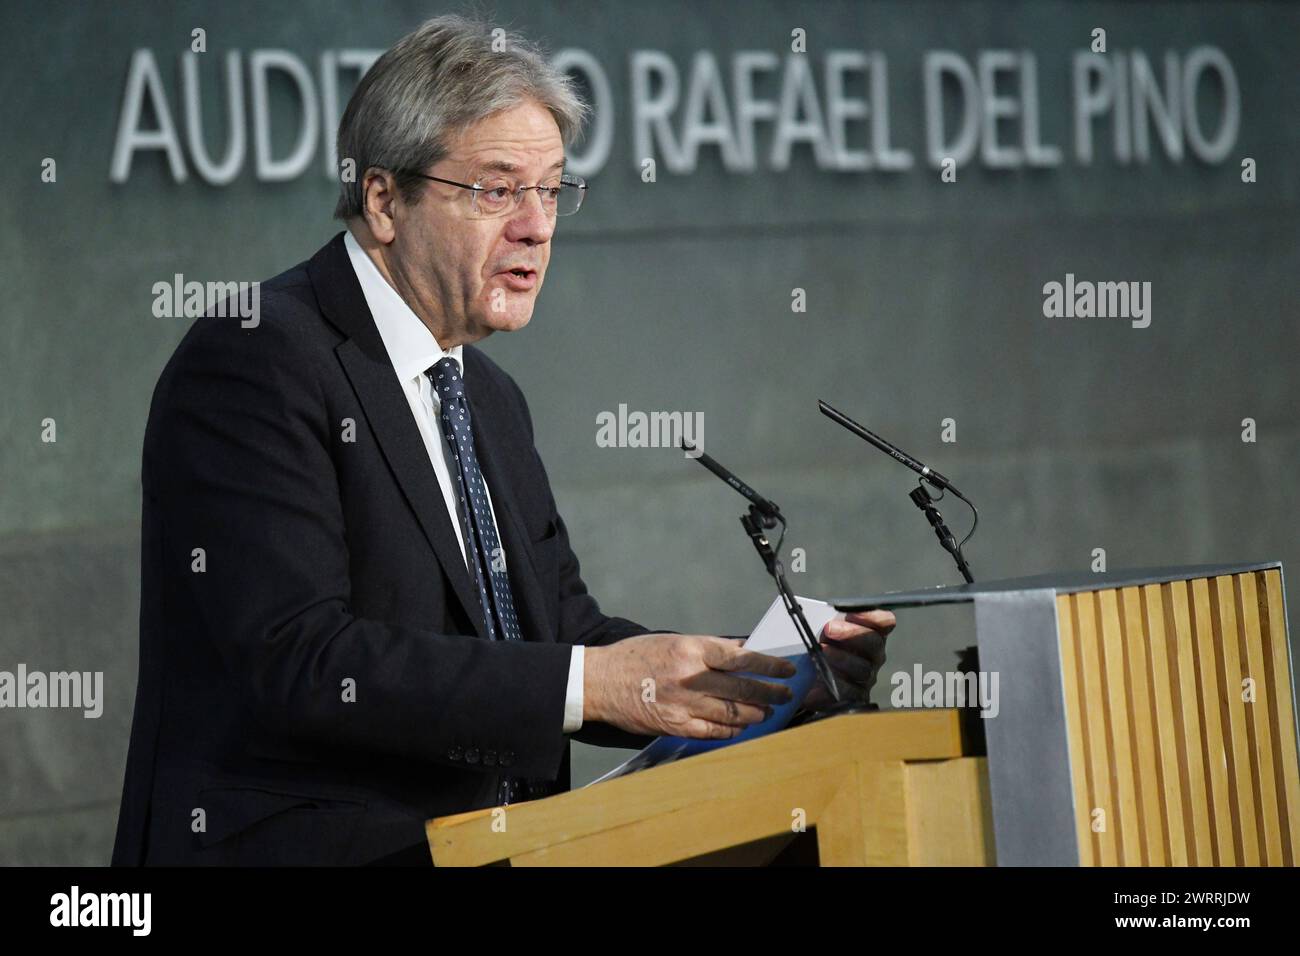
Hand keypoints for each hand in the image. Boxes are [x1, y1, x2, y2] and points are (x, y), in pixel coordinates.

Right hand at [584, 634, 796, 738]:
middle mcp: (689, 676)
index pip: (741, 658)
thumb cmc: (634, 657)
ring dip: (754, 713)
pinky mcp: (674, 725)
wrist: (599, 681)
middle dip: (769, 692)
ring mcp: (682, 704)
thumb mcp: (672, 640)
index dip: (769, 665)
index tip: (785, 669)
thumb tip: (741, 650)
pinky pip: (712, 731)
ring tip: (766, 711)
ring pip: (731, 712)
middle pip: (742, 687)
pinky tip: (741, 727)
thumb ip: (708, 647)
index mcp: (690, 649)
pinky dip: (731, 730)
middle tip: (784, 693)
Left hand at [801, 610, 893, 711]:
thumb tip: (820, 613)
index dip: (873, 617)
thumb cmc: (817, 651)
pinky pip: (850, 691)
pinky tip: (821, 674)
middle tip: (829, 629)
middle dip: (852, 633)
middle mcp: (872, 656)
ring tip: (822, 651)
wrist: (805, 684)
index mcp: (869, 634)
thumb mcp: (820, 632)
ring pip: (863, 668)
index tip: (852, 613)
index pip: (884, 623)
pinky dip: (835, 681)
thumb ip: (826, 622)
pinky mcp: (855, 698)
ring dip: (842, 657)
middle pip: (874, 643)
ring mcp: (866, 679)